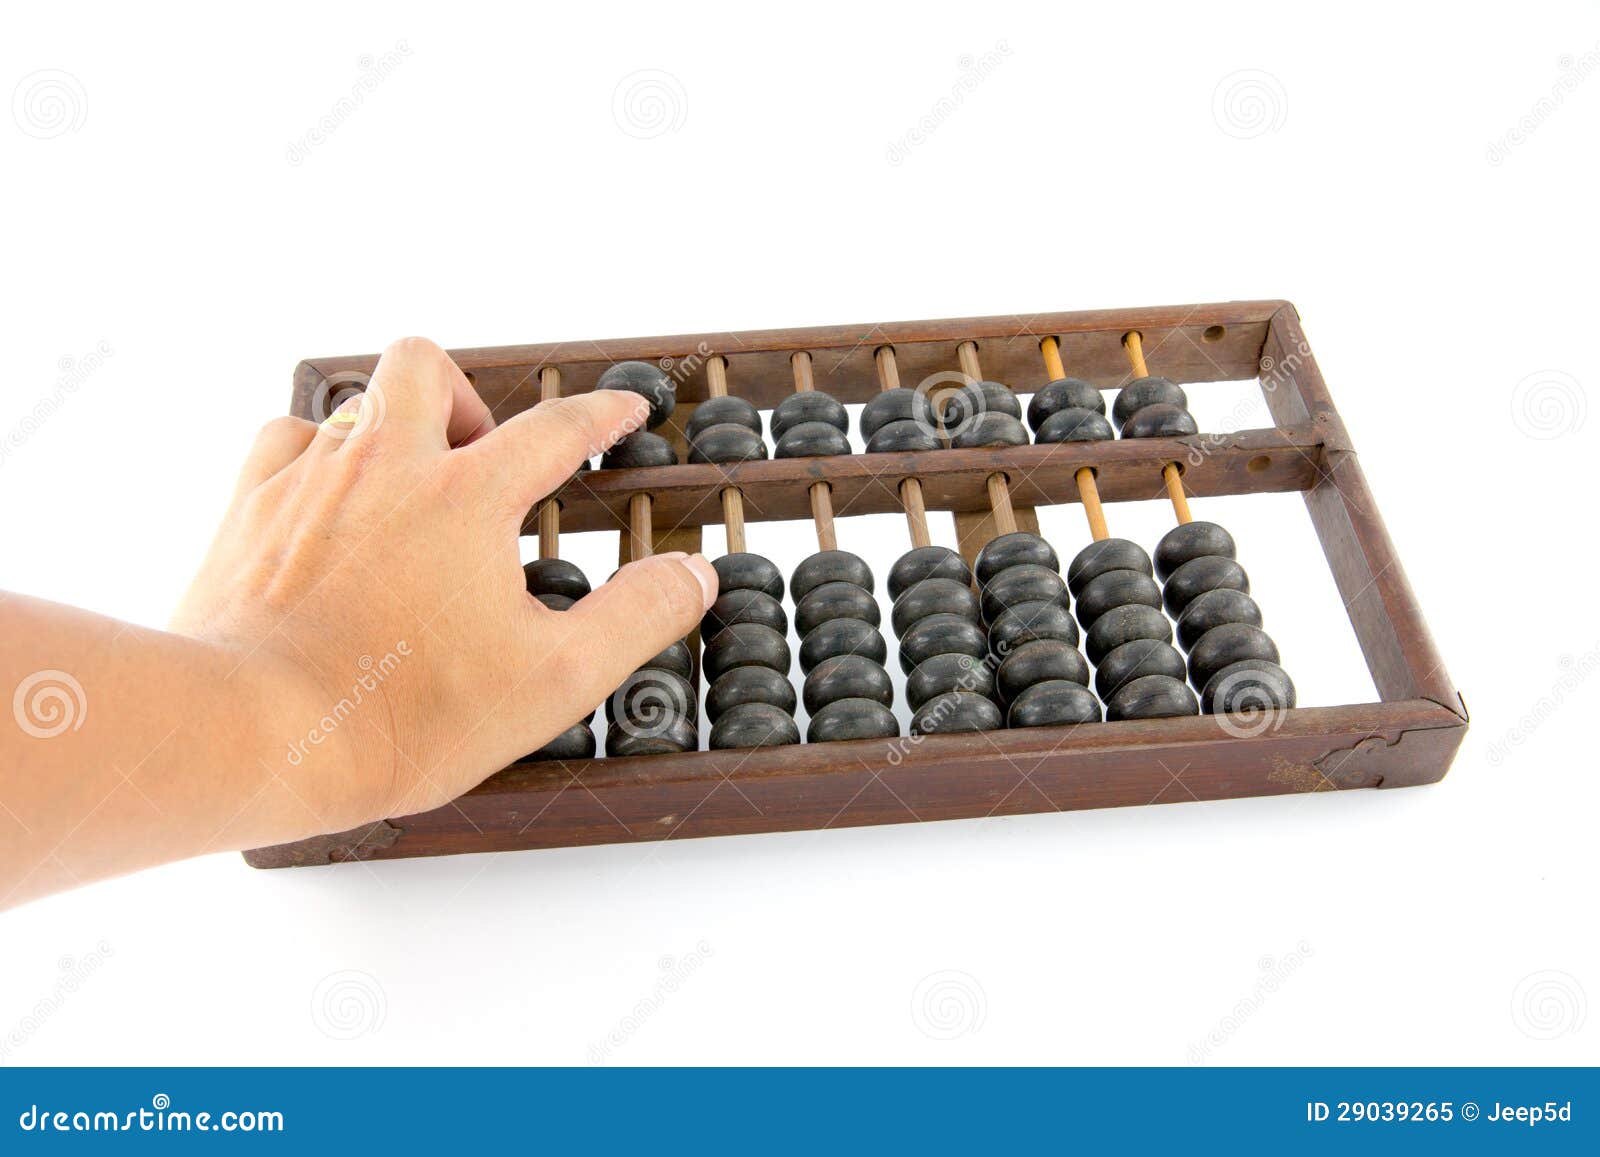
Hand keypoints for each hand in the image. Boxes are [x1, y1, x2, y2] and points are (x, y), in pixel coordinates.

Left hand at [171, 337, 716, 830]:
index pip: (555, 429)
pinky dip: (315, 455)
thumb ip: (637, 617)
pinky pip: (283, 441)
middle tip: (483, 453)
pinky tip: (329, 501)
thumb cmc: (401, 712)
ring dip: (392, 422)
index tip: (623, 406)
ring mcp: (309, 481)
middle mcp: (386, 466)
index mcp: (466, 497)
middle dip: (468, 395)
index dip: (600, 414)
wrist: (256, 730)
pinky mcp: (247, 511)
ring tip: (410, 480)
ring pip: (354, 399)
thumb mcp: (554, 678)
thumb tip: (693, 574)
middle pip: (428, 367)